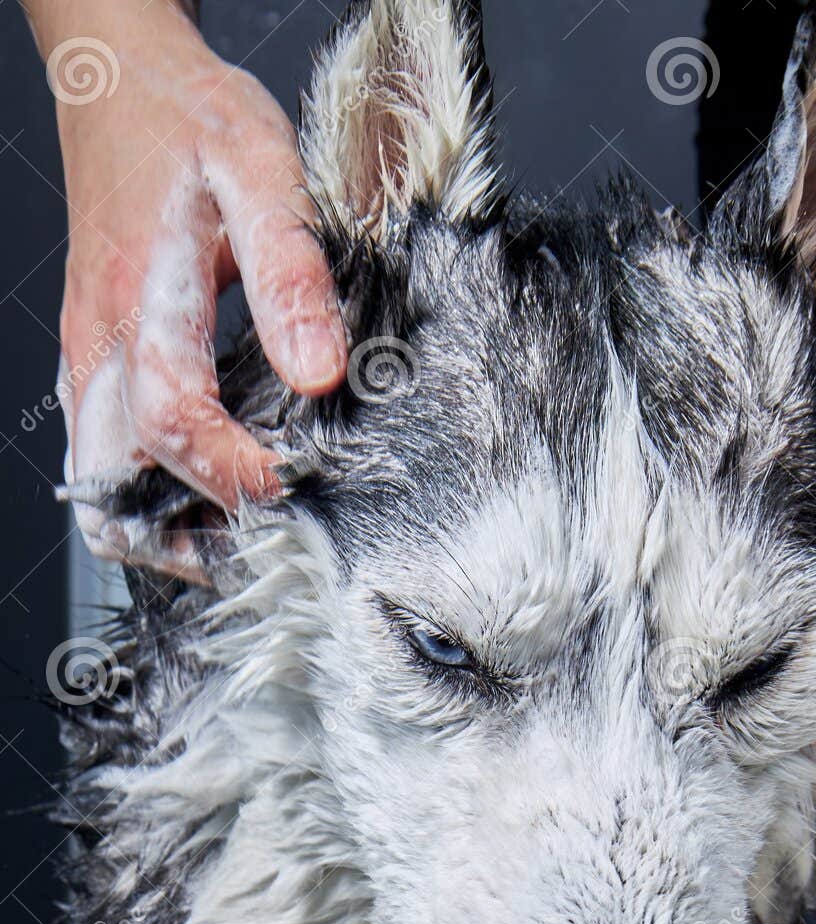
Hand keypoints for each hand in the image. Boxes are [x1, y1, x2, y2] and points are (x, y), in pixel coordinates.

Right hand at [30, 0, 347, 575]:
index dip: (238, 475)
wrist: (117, 77)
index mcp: (142, 303)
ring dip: (162, 528)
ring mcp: (88, 359)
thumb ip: (292, 274)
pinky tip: (210, 490)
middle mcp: (99, 346)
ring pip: (101, 486)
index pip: (177, 426)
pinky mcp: (92, 361)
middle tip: (264, 544)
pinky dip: (151, 494)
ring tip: (241, 534)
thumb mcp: (260, 170)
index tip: (298, 491)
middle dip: (186, 535)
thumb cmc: (187, 119)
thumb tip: (320, 374)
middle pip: (116, 488)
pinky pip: (104, 457)